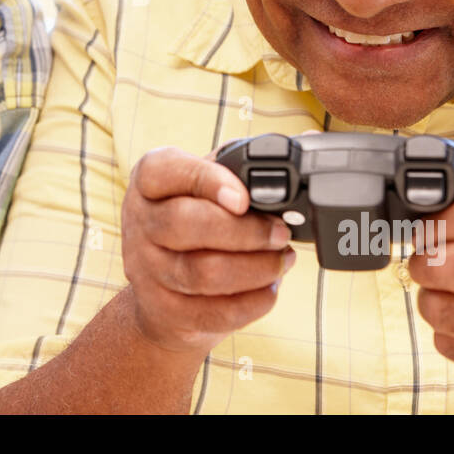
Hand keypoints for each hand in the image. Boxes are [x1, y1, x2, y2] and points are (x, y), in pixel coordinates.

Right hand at [120, 146, 294, 357]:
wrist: (162, 291)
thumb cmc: (196, 221)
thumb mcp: (210, 185)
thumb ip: (248, 164)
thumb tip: (312, 142)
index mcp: (151, 180)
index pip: (166, 171)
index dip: (207, 181)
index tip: (245, 197)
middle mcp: (140, 221)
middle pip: (185, 224)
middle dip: (245, 232)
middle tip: (281, 233)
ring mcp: (146, 270)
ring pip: (203, 273)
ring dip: (256, 268)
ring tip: (283, 260)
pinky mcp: (162, 311)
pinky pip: (213, 312)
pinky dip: (252, 302)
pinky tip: (268, 287)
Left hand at [408, 157, 453, 380]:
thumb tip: (432, 170)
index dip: (439, 219)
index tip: (426, 226)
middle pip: (449, 266)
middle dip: (423, 260)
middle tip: (427, 257)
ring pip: (442, 310)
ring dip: (429, 297)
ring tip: (442, 286)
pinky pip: (449, 344)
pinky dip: (445, 330)